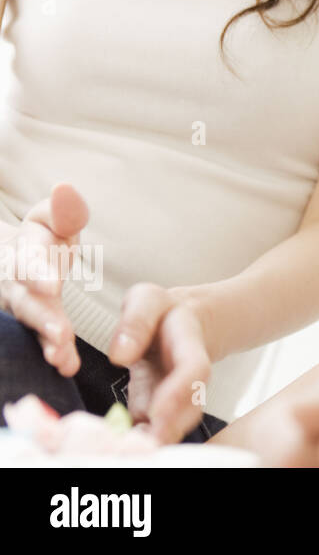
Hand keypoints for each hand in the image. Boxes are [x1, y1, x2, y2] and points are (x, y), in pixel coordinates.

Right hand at [0, 183, 88, 376]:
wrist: (22, 256)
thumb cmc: (47, 236)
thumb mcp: (55, 220)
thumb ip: (65, 210)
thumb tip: (64, 187)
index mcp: (26, 250)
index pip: (28, 260)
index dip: (37, 272)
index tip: (51, 284)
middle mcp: (16, 281)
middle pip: (27, 301)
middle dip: (42, 317)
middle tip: (61, 333)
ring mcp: (20, 305)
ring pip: (31, 324)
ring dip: (46, 342)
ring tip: (62, 358)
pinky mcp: (31, 324)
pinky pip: (39, 340)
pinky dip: (53, 353)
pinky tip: (67, 367)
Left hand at [107, 283, 211, 443]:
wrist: (185, 324)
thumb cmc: (164, 312)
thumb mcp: (148, 299)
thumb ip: (135, 320)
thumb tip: (120, 355)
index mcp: (190, 345)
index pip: (194, 371)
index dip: (179, 393)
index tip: (156, 413)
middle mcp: (189, 379)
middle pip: (190, 410)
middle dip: (167, 432)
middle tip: (137, 449)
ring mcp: (176, 399)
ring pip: (174, 427)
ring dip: (151, 443)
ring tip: (121, 454)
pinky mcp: (158, 413)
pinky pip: (152, 432)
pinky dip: (136, 445)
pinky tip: (113, 452)